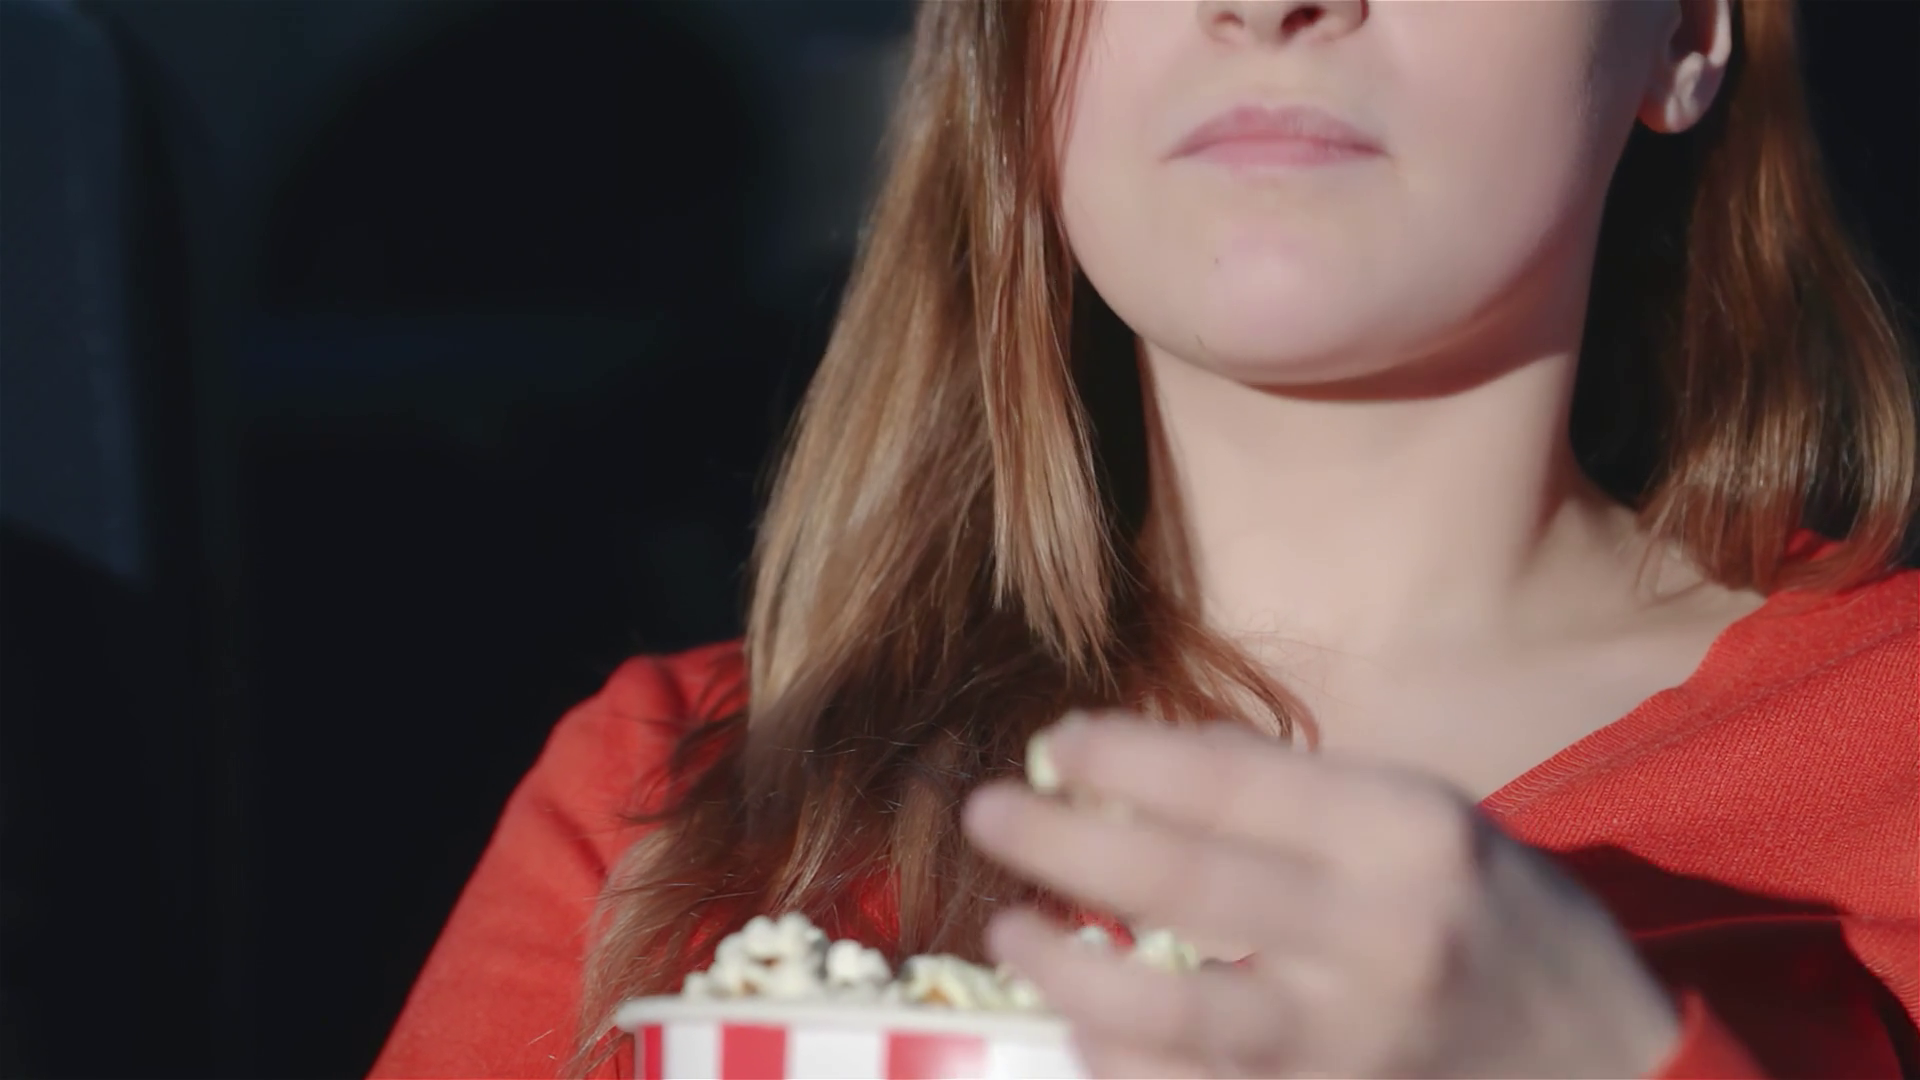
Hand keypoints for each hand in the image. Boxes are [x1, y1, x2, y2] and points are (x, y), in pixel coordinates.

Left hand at [962, 716, 1680, 1078]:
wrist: (1598, 1059)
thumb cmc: (1488, 909)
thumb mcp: (1420, 814)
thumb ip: (1293, 793)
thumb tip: (1142, 760)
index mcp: (1408, 836)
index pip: (1235, 781)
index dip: (1125, 759)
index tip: (1055, 743)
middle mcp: (1382, 940)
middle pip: (1187, 890)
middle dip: (1065, 848)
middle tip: (987, 813)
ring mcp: (1356, 1048)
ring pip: (1179, 1020)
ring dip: (1071, 974)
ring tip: (1010, 929)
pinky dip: (1123, 1064)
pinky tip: (1083, 1028)